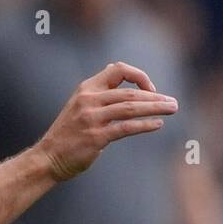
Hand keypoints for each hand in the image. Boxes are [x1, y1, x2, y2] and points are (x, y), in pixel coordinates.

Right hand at [34, 61, 178, 181]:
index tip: (151, 89)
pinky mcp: (95, 136)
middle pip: (129, 92)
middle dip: (155, 97)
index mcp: (86, 88)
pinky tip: (158, 124)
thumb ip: (98, 87)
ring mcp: (91, 118)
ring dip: (155, 108)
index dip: (138, 76)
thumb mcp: (78, 102)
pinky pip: (126, 127)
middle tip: (173, 102)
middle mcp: (88, 100)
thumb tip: (113, 67)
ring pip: (130, 107)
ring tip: (172, 109)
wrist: (48, 156)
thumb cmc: (68, 131)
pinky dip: (144, 125)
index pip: (118, 70)